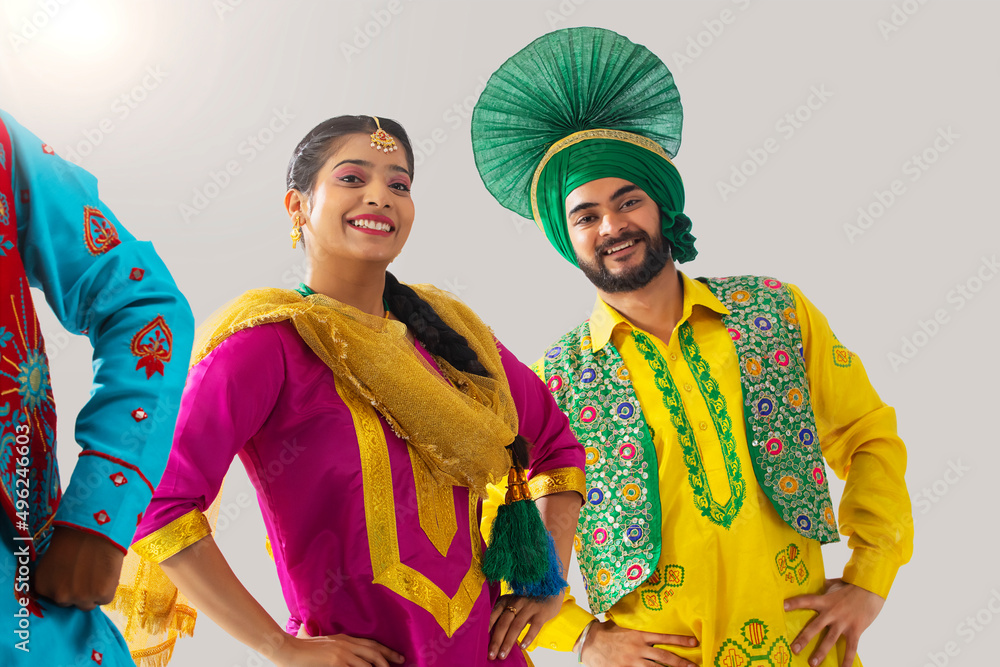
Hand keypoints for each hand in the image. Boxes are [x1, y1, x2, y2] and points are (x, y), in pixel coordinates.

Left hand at [34, 526, 124, 610]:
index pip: (54, 596)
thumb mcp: (53, 559)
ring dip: (93, 593)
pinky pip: (105, 599)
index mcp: (43, 586)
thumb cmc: (73, 536)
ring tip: (99, 573)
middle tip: (88, 574)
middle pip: (70, 602)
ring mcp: (80, 597)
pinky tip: (107, 572)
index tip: (74, 575)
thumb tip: (66, 581)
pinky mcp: (101, 595)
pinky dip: (108, 588)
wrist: (95, 528)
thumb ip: (56, 576)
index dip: (66, 586)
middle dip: (78, 591)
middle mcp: (58, 596)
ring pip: (88, 604)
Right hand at [275, 634, 404, 666]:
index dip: (385, 649)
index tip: (396, 656)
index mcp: (343, 639)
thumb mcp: (320, 642)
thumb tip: (332, 647)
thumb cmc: (300, 648)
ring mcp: (341, 653)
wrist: (287, 650)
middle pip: (374, 650)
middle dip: (389, 657)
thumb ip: (331, 644)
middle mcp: (345, 644)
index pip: (370, 643)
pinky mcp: (336, 662)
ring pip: (368, 662)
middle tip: (400, 662)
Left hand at [488, 592, 564, 659]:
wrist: (552, 590)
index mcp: (507, 599)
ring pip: (516, 626)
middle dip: (496, 640)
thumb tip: (492, 634)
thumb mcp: (515, 603)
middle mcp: (516, 602)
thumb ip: (505, 614)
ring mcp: (529, 606)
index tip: (481, 641)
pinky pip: (534, 627)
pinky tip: (523, 647)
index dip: (487, 628)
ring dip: (508, 642)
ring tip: (503, 655)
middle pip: (503, 623)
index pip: (494, 614)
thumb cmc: (529, 601)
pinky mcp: (542, 612)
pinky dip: (528, 637)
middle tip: (491, 655)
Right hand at [580, 619, 698, 666]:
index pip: (664, 638)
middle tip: (694, 666)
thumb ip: (636, 627)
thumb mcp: (623, 625)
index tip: (693, 642)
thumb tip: (647, 620)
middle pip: (665, 657)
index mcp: (639, 635)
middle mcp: (639, 649)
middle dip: (681, 663)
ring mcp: (633, 662)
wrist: (589, 642)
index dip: (680, 641)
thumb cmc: (606, 632)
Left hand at [785, 578, 884, 666]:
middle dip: (804, 639)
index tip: (783, 607)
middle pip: (815, 627)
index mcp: (825, 600)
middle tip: (794, 649)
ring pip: (830, 640)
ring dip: (821, 653)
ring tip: (812, 663)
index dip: (794, 603)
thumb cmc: (850, 586)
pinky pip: (851, 648)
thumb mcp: (834, 585)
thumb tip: (811, 582)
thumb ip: (822, 588)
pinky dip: (847, 660)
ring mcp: (844, 622)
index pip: (806, 600)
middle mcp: (832, 612)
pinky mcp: (856, 630)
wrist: (871, 589)